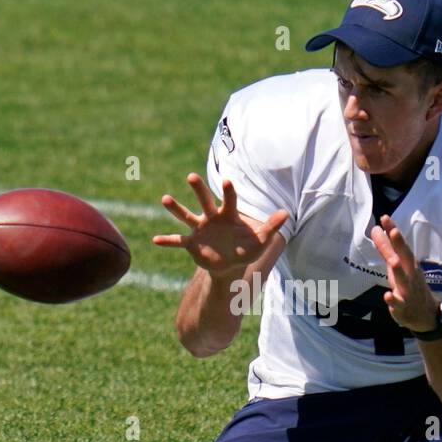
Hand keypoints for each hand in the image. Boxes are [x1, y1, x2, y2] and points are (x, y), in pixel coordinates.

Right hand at [152, 174, 288, 278]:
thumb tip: (286, 213)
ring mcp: (200, 230)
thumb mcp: (261, 240)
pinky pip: (178, 241)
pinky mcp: (192, 243)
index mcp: (228, 214)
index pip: (229, 200)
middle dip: (199, 189)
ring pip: (186, 216)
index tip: (227, 181)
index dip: (228, 191)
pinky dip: (168, 241)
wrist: (231, 264)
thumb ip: (271, 226)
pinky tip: (155, 240)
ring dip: (176, 209)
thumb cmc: (247, 248)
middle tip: (191, 176)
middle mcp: (212, 218)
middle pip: (204, 201)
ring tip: (165, 199)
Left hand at [370, 214, 437, 332]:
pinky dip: (393, 300)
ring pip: (403, 279)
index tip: (385, 218)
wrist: (426, 315)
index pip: (400, 245)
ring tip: (392, 261)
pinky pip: (398, 303)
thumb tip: (377, 229)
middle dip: (400, 245)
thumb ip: (387, 248)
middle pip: (405, 258)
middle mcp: (410, 275)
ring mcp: (408, 291)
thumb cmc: (409, 286)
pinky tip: (387, 296)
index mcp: (408, 264)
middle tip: (394, 231)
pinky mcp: (403, 307)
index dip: (393, 232)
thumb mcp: (398, 265)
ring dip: (398, 270)